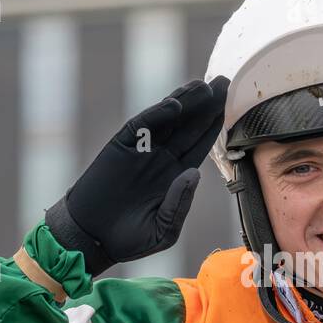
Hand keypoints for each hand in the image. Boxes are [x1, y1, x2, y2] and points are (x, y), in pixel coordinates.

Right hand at [44, 76, 228, 276]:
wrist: (91, 239)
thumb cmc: (129, 239)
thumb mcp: (164, 231)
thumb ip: (179, 205)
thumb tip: (193, 174)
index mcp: (176, 176)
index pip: (200, 145)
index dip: (214, 126)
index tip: (230, 106)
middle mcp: (161, 159)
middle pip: (189, 126)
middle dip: (206, 105)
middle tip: (223, 82)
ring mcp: (141, 151)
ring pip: (167, 121)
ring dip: (185, 102)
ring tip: (203, 86)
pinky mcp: (120, 148)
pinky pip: (141, 126)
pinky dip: (157, 114)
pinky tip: (174, 105)